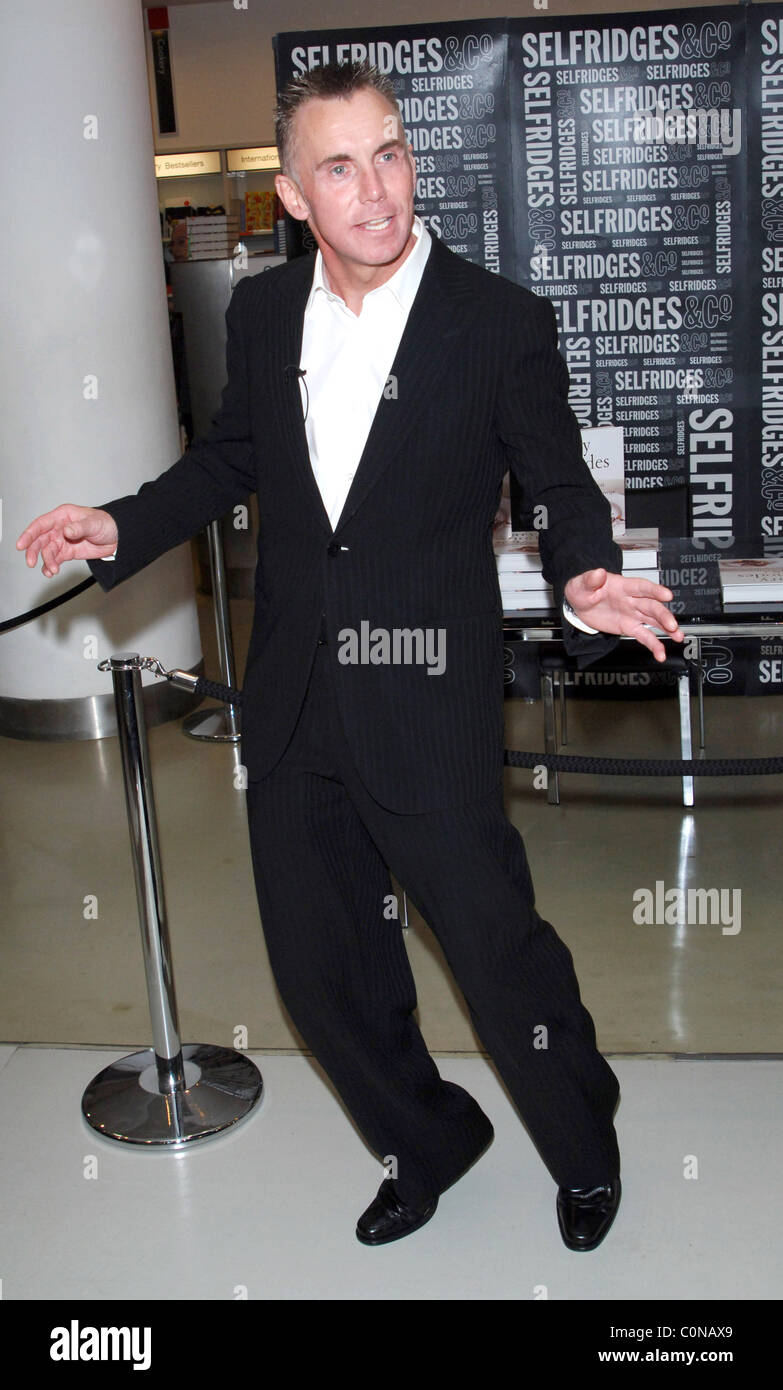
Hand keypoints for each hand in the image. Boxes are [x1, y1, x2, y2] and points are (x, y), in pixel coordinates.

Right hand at [16, 504, 117, 576]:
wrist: (119, 537)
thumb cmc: (107, 524)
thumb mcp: (94, 523)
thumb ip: (79, 527)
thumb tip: (67, 531)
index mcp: (63, 516)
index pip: (41, 524)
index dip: (29, 534)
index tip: (21, 544)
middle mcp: (59, 528)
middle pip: (40, 539)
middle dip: (33, 551)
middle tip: (31, 562)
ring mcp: (63, 540)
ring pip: (47, 551)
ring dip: (47, 561)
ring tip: (52, 570)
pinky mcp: (68, 552)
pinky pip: (55, 560)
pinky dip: (50, 566)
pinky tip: (50, 572)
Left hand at [564, 568, 683, 661]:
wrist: (578, 605)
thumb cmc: (582, 590)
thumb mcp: (582, 583)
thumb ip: (591, 580)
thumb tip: (598, 573)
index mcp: (622, 586)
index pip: (641, 587)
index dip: (654, 590)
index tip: (666, 595)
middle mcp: (631, 600)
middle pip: (652, 606)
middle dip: (663, 615)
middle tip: (672, 624)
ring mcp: (632, 614)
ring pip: (653, 620)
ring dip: (666, 628)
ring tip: (678, 636)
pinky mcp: (629, 627)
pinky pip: (644, 636)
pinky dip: (653, 644)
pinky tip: (660, 653)